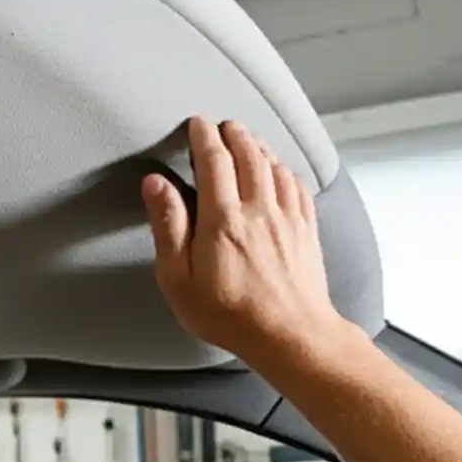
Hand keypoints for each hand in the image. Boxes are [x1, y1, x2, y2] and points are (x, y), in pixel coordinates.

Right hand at [141, 117, 347, 361]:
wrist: (290, 336)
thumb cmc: (230, 315)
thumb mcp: (179, 279)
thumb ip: (168, 226)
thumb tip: (156, 185)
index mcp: (223, 220)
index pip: (213, 161)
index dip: (203, 137)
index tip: (196, 125)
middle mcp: (258, 211)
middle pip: (248, 154)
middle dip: (233, 134)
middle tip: (222, 125)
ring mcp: (287, 218)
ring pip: (274, 165)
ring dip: (259, 145)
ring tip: (246, 138)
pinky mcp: (306, 230)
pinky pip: (297, 185)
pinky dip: (285, 169)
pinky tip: (278, 169)